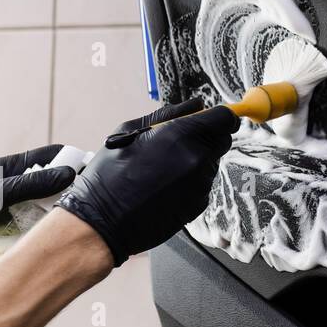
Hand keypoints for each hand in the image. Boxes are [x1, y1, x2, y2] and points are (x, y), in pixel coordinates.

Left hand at [0, 146, 77, 279]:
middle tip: (89, 206)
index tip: (95, 173)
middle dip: (68, 193)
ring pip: (42, 210)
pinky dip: (40, 236)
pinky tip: (51, 244)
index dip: (73, 160)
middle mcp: (10, 188)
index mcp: (7, 169)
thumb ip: (30, 185)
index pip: (49, 156)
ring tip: (73, 227)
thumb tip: (69, 174)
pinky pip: (29, 231)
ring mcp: (6, 211)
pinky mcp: (2, 233)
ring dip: (54, 218)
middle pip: (49, 185)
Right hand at [56, 99, 238, 265]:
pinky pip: (203, 185)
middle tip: (179, 143)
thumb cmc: (109, 177)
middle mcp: (197, 159)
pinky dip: (191, 183)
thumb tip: (196, 105)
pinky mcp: (199, 204)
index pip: (225, 118)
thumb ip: (168, 114)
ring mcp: (200, 184)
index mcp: (181, 135)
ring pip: (212, 163)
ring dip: (197, 161)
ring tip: (163, 170)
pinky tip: (165, 187)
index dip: (220, 116)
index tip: (213, 118)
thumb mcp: (130, 132)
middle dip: (206, 137)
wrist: (101, 222)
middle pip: (222, 140)